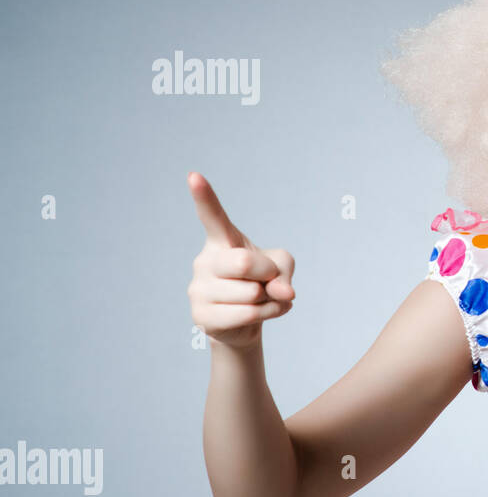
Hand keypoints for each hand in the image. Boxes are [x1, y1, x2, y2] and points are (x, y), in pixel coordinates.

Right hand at [186, 172, 295, 349]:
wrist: (248, 320)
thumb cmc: (263, 283)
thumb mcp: (282, 267)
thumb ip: (285, 272)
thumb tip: (282, 292)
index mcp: (222, 240)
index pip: (213, 216)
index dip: (204, 197)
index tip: (193, 176)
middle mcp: (204, 260)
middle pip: (244, 262)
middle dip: (268, 274)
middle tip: (268, 280)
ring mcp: (198, 289)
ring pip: (250, 294)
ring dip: (269, 299)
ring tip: (261, 299)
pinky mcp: (201, 316)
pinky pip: (247, 315)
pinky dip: (269, 314)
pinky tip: (263, 312)